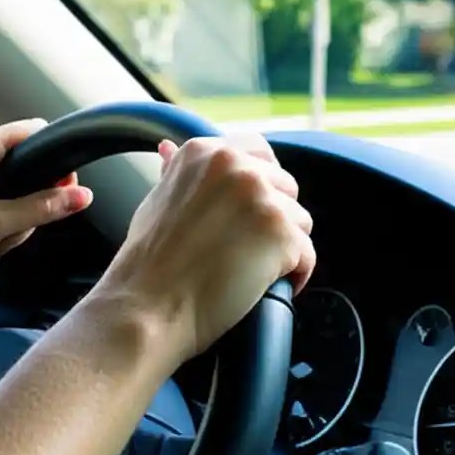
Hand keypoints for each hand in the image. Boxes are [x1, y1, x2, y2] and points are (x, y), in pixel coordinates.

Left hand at [0, 119, 92, 282]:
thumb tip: (82, 196)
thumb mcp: (0, 224)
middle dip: (33, 201)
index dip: (55, 160)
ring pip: (15, 189)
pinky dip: (1, 224)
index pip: (35, 132)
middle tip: (21, 225)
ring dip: (17, 218)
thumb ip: (45, 208)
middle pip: (28, 166)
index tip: (64, 188)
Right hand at [92, 135, 315, 359]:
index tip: (251, 211)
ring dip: (283, 247)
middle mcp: (236, 166)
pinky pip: (307, 255)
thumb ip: (175, 172)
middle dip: (273, 218)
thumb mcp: (155, 199)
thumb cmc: (147, 263)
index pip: (259, 152)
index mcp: (206, 153)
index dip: (262, 184)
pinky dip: (295, 275)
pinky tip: (267, 287)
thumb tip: (169, 149)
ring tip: (253, 271)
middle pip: (285, 186)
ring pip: (299, 220)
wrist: (148, 306)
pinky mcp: (280, 234)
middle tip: (245, 249)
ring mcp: (261, 198)